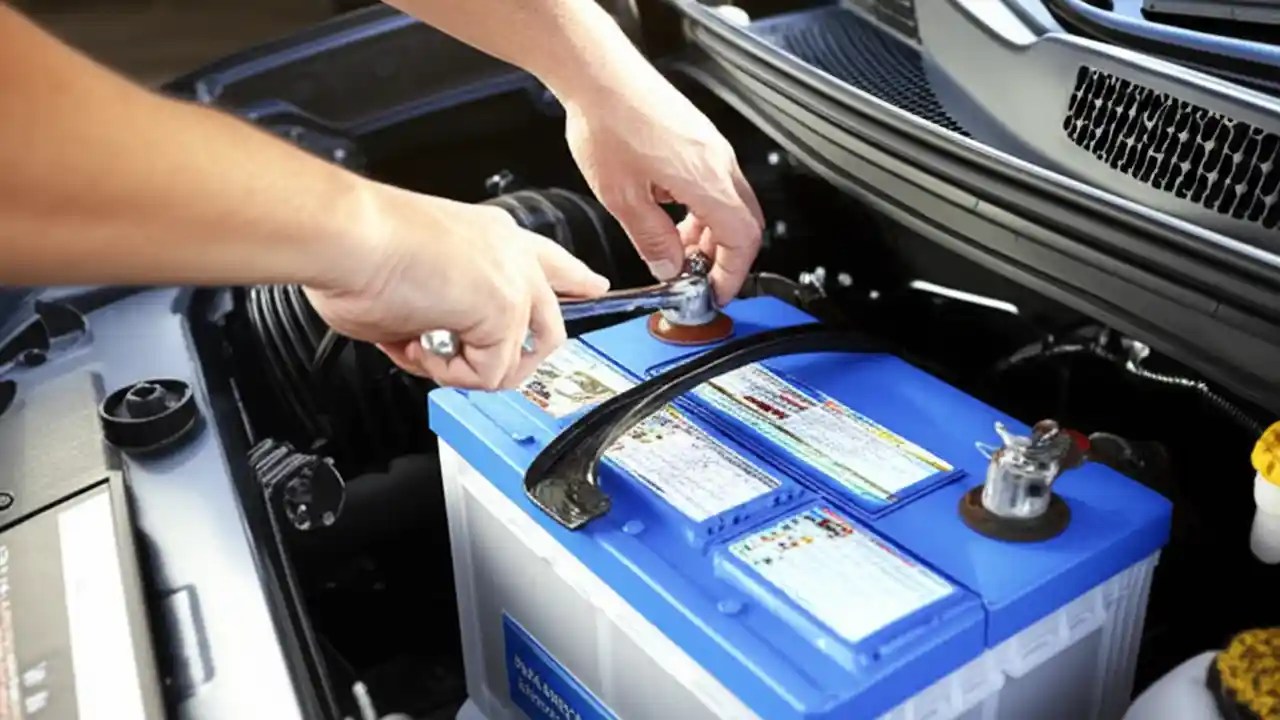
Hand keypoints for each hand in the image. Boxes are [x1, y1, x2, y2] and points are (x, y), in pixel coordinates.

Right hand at [305, 183, 609, 389]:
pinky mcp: (506, 312)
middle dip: (514, 361)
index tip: (594, 286)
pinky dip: (450, 375)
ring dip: (465, 371)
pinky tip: (422, 348)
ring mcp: (513, 283)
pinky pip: (490, 374)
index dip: (573, 277)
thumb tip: (426, 340)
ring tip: (424, 348)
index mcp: (490, 236)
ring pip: (519, 360)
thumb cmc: (361, 250)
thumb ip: (440, 310)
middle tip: (470, 367)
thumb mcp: (413, 281)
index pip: (548, 259)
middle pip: (551, 323)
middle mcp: (510, 255)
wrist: (349, 237)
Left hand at [562, 72, 763, 305]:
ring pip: (730, 204)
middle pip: (745, 223)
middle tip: (695, 278)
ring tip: (674, 249)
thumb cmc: (608, 121)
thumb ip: (651, 239)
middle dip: (723, 257)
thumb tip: (668, 267)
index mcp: (707, 180)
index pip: (743, 240)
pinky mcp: (698, 138)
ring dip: (709, 233)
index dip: (732, 274)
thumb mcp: (622, 198)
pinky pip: (715, 183)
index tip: (714, 293)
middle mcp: (718, 161)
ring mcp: (711, 147)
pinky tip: (668, 214)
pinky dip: (700, 209)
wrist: (598, 73)